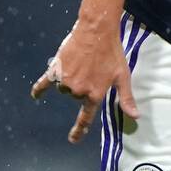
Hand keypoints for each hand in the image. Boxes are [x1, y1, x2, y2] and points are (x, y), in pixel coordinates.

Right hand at [31, 22, 139, 143]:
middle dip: (81, 86)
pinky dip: (39, 89)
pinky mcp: (55, 70)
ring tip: (80, 63)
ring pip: (64, 88)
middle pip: (75, 96)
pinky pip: (44, 83)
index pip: (86, 118)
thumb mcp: (123, 76)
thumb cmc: (112, 53)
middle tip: (91, 69)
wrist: (96, 31)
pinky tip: (35, 95)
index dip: (79, 130)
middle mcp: (78, 91)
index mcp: (95, 95)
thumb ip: (126, 98)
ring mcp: (65, 81)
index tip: (73, 139)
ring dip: (70, 80)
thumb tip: (135, 116)